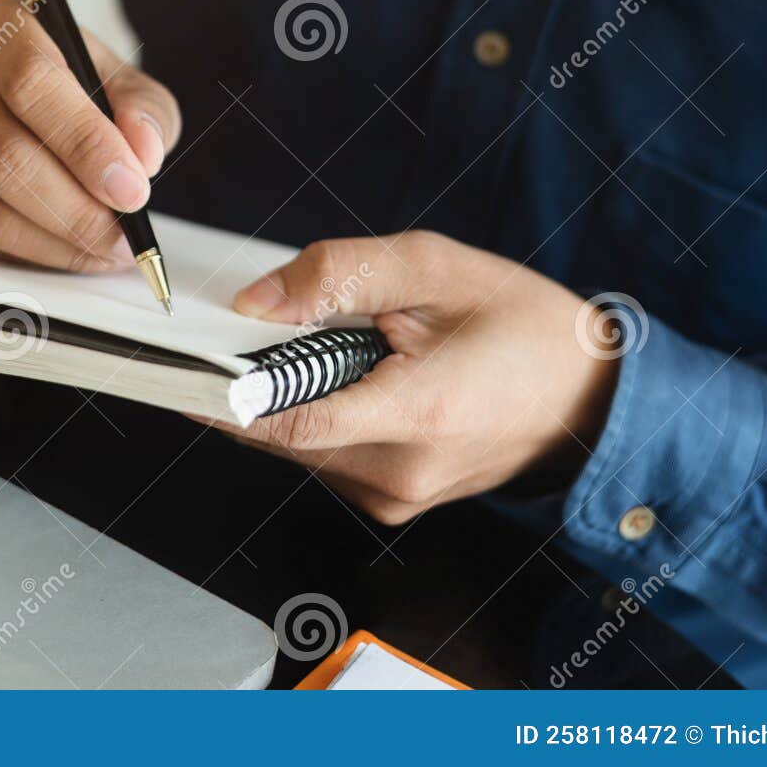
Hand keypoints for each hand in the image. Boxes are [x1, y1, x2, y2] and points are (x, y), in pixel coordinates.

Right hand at [0, 0, 181, 270]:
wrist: (5, 93)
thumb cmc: (69, 84)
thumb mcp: (121, 81)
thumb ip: (143, 111)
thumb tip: (143, 154)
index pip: (33, 83)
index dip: (86, 144)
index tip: (131, 189)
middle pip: (5, 154)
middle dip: (76, 210)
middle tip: (123, 237)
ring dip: (56, 241)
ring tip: (105, 250)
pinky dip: (29, 253)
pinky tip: (68, 249)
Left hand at [218, 231, 619, 523]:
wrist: (592, 398)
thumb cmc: (528, 328)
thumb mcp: (437, 268)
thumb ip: (340, 276)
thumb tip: (257, 301)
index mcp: (416, 415)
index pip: (286, 420)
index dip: (219, 393)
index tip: (173, 363)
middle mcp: (398, 473)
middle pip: (278, 433)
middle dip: (242, 379)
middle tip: (216, 327)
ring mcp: (395, 496)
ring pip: (295, 445)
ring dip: (278, 396)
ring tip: (298, 340)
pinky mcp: (392, 498)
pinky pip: (323, 453)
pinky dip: (309, 411)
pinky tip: (332, 371)